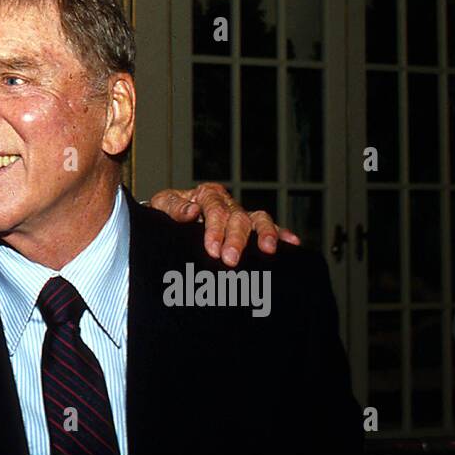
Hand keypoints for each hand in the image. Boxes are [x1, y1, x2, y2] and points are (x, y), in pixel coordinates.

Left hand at [148, 182, 299, 267]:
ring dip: (265, 234)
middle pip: (237, 217)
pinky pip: (270, 227)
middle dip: (236, 239)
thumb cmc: (165, 212)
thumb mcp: (162, 206)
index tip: (212, 249)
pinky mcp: (250, 226)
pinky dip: (281, 233)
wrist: (169, 216)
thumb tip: (192, 211)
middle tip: (231, 260)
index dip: (215, 229)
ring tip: (268, 249)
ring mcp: (241, 213)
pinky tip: (292, 242)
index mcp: (206, 194)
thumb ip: (175, 208)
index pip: (214, 209)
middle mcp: (227, 202)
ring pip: (258, 219)